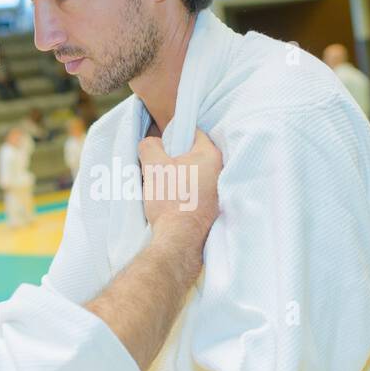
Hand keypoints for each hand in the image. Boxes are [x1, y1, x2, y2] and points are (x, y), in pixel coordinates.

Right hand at [138, 129, 222, 247]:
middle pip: (192, 153)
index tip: (161, 145)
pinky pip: (194, 189)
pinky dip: (182, 190)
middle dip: (173, 157)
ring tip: (162, 185)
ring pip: (192, 172)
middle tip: (158, 166)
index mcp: (210, 155)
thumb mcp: (153, 166)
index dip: (173, 134)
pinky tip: (170, 199)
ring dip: (176, 175)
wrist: (178, 238)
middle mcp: (219, 170)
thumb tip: (152, 143)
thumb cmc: (170, 200)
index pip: (192, 132)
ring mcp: (217, 190)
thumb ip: (150, 145)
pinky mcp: (212, 206)